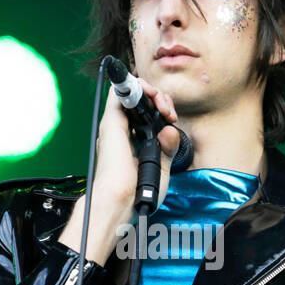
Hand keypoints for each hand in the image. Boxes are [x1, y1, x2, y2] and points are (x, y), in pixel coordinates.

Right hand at [58, 78, 181, 266]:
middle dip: (161, 99)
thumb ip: (166, 148)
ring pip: (133, 92)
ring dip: (152, 93)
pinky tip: (152, 96)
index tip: (172, 120)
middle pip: (142, 101)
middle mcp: (123, 129)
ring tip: (164, 107)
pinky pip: (121, 92)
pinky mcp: (112, 120)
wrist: (121, 198)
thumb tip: (169, 129)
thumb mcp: (160, 167)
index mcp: (132, 140)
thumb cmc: (137, 190)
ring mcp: (116, 123)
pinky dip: (138, 87)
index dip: (162, 109)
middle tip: (169, 114)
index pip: (148, 113)